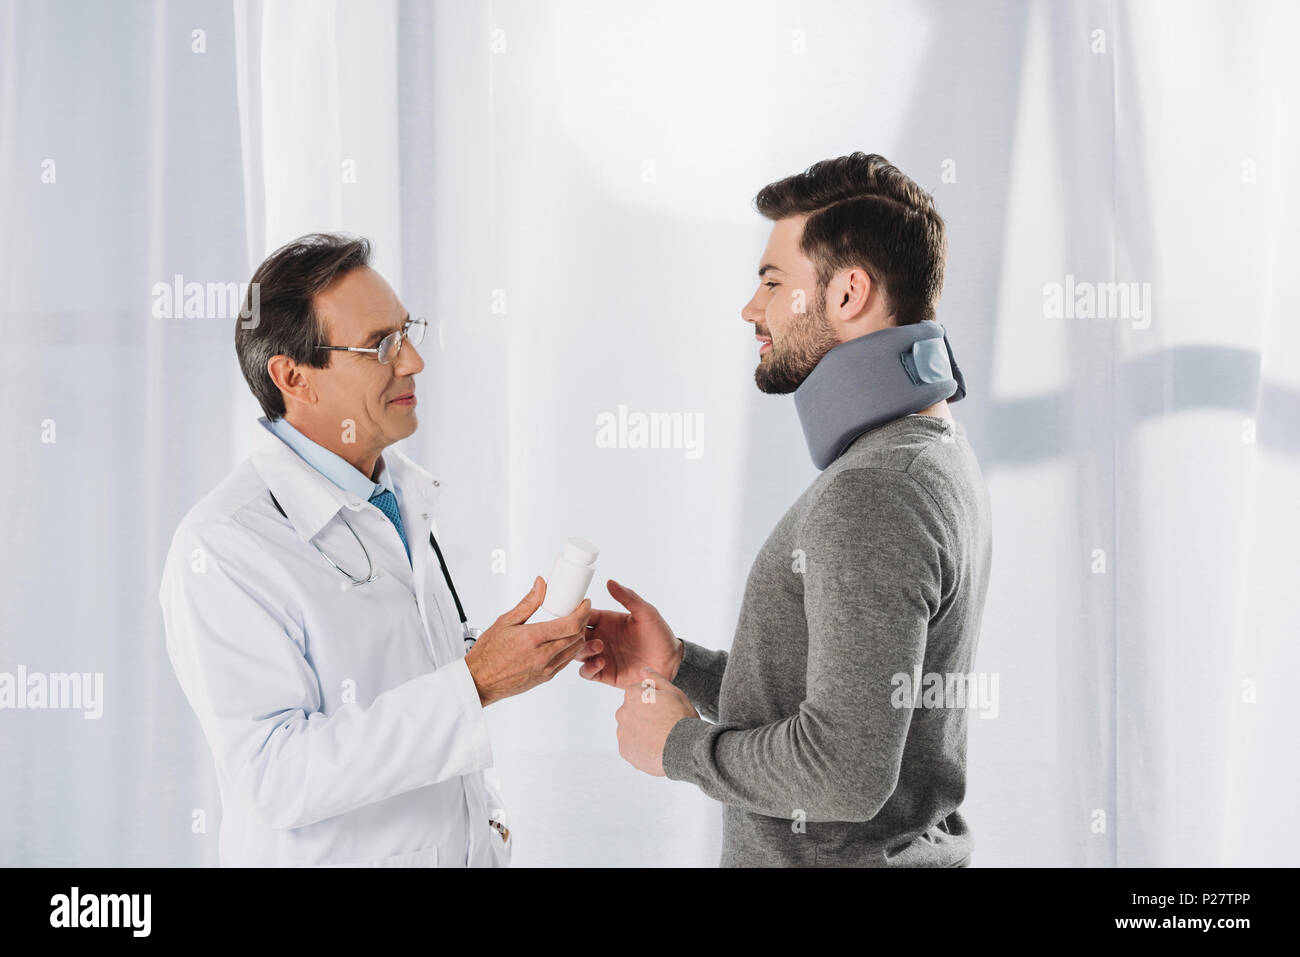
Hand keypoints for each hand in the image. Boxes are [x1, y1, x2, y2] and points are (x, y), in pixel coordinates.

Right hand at [464, 577, 591, 706]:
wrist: (480, 681)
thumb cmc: (488, 652)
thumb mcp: (505, 622)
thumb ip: (528, 603)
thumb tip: (541, 584)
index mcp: (533, 639)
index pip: (571, 624)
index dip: (583, 611)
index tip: (584, 603)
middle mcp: (543, 656)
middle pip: (578, 636)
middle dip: (583, 620)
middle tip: (579, 610)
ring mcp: (546, 669)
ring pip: (575, 649)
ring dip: (578, 635)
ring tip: (572, 623)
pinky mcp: (547, 677)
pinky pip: (566, 661)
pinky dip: (570, 648)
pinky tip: (562, 639)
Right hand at [574, 579, 683, 689]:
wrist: (671, 663)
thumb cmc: (660, 635)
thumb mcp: (646, 613)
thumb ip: (629, 597)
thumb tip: (611, 582)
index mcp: (607, 621)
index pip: (583, 616)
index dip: (577, 615)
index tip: (575, 614)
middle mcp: (601, 638)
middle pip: (576, 635)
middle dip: (575, 634)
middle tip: (583, 633)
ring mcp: (601, 656)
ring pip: (577, 653)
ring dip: (582, 650)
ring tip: (598, 646)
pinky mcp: (605, 674)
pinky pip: (586, 672)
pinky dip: (588, 668)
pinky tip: (601, 662)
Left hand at [614, 667, 698, 776]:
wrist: (685, 750)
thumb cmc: (681, 719)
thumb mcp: (674, 692)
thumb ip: (656, 679)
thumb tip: (643, 670)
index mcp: (632, 695)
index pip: (637, 692)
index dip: (653, 699)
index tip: (664, 707)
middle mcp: (622, 712)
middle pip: (632, 710)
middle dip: (644, 714)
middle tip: (664, 723)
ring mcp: (622, 733)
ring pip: (631, 729)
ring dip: (641, 731)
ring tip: (661, 737)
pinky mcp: (625, 751)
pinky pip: (631, 746)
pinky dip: (641, 747)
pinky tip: (656, 748)